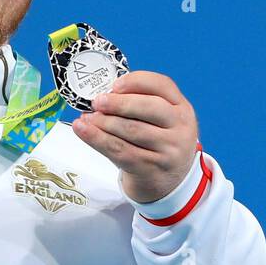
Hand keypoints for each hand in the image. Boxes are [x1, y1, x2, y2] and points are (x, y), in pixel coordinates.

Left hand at [71, 70, 198, 203]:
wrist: (166, 182)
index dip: (136, 81)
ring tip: (87, 117)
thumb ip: (138, 103)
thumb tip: (102, 95)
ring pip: (132, 130)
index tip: (114, 84)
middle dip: (119, 103)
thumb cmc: (156, 143)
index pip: (162, 85)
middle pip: (149, 107)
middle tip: (97, 102)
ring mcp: (169, 149)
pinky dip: (98, 139)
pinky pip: (120, 151)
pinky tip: (83, 131)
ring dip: (105, 122)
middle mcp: (180, 127)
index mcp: (182, 108)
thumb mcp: (159, 121)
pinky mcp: (151, 168)